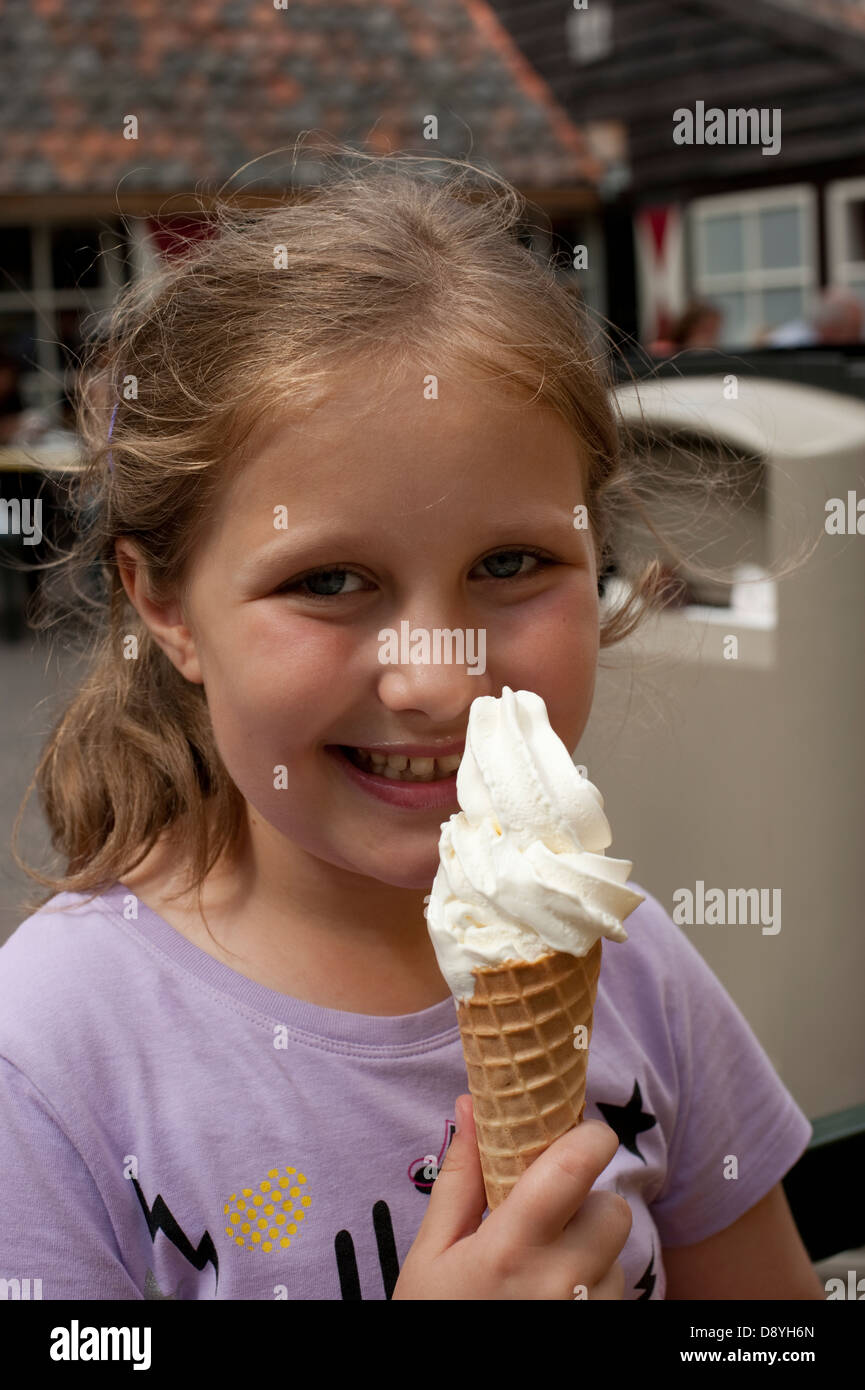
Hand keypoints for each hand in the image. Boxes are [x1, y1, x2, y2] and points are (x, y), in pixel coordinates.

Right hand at [392, 1094, 630, 1299]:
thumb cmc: (436, 1321)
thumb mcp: (431, 1254)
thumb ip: (461, 1179)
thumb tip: (472, 1104)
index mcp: (509, 1249)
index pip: (575, 1169)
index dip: (590, 1137)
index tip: (581, 1130)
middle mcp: (559, 1283)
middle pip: (612, 1210)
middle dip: (587, 1203)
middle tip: (549, 1217)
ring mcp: (587, 1317)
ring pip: (618, 1257)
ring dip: (591, 1252)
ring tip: (542, 1272)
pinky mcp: (603, 1337)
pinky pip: (617, 1295)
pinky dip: (594, 1289)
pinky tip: (554, 1301)